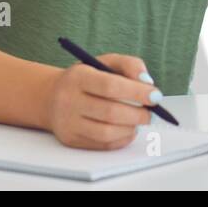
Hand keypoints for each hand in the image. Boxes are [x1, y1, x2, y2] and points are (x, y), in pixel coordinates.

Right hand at [44, 53, 161, 149]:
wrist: (52, 97)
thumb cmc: (87, 77)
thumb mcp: (106, 62)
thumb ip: (130, 65)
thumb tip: (147, 83)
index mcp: (78, 77)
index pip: (110, 86)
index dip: (137, 92)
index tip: (155, 95)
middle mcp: (68, 100)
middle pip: (110, 112)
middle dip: (138, 114)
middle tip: (152, 112)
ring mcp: (68, 123)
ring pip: (106, 133)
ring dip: (131, 128)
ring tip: (139, 120)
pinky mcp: (71, 140)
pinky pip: (102, 145)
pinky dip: (122, 139)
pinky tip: (128, 129)